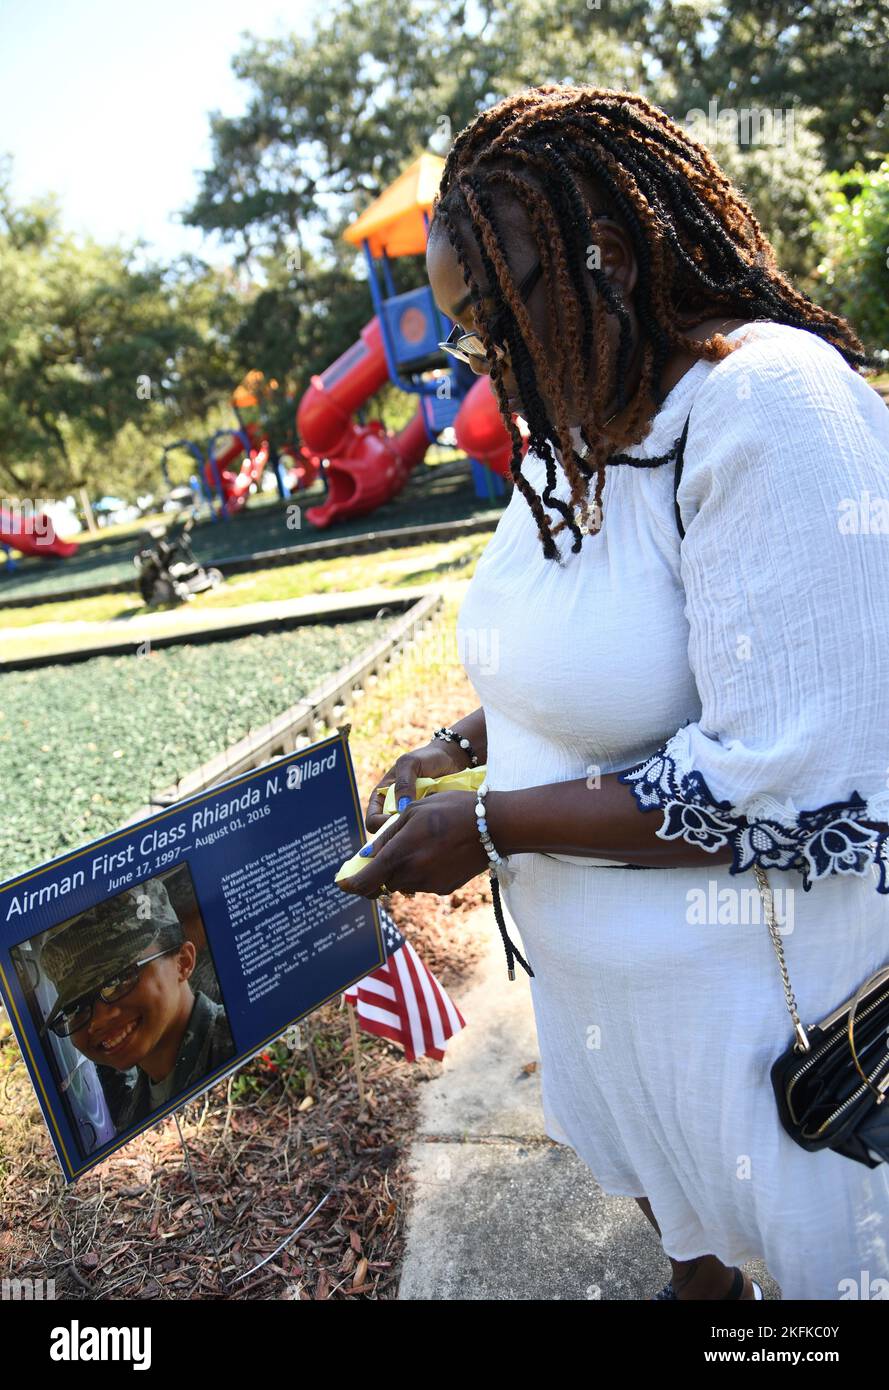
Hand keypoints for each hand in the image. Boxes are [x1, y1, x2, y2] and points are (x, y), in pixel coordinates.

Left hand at [341, 790, 489, 897]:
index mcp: (400, 853)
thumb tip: (367, 856)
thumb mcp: (413, 811)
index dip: (349, 885)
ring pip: (403, 883)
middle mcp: (412, 874)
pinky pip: (422, 883)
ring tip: (420, 844)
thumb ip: (387, 835)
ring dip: (401, 870)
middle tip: (385, 855)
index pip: (364, 881)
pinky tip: (436, 852)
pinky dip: (421, 872)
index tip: (341, 884)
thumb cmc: (450, 809)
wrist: (493, 825)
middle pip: (383, 882)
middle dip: (379, 873)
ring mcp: (429, 884)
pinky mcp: (443, 888)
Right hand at [364, 739, 474, 833]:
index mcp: (382, 798)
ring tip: (431, 814)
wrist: (451, 759)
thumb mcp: (410, 763)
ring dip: (418, 828)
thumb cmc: (425, 758)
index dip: (382, 826)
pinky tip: (440, 815)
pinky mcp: (428, 820)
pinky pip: (426, 831)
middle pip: (390, 834)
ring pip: (409, 834)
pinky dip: (431, 826)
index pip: (372, 822)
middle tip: (418, 822)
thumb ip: (403, 782)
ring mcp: (412, 817)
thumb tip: (400, 808)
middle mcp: (395, 811)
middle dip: (402, 830)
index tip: (399, 822)